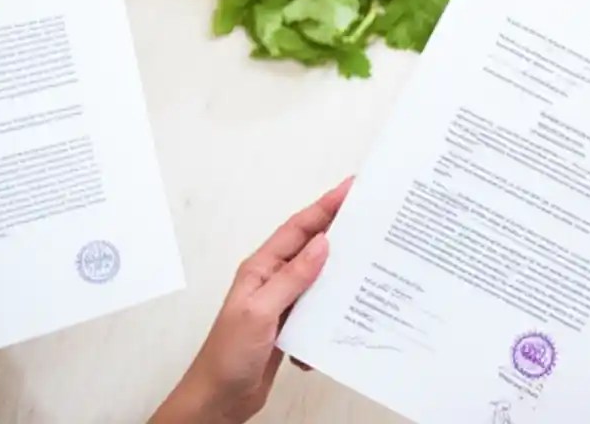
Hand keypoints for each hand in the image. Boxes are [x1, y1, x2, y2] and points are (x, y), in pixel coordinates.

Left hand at [153, 180, 350, 423]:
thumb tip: (321, 245)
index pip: (298, 229)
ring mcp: (283, 304)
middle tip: (371, 219)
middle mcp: (272, 281)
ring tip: (369, 266)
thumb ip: (292, 278)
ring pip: (320, 280)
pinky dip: (333, 314)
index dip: (325, 207)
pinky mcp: (291, 326)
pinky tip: (346, 319)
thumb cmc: (227, 356)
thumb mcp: (260, 312)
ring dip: (340, 277)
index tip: (350, 190)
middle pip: (312, 249)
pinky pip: (319, 311)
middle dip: (340, 233)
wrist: (218, 399)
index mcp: (261, 269)